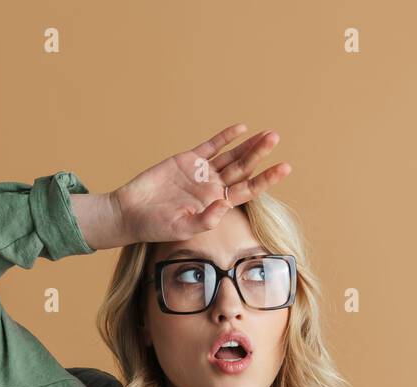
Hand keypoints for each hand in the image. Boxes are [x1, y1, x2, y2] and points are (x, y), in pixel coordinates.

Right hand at [108, 123, 291, 245]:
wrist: (131, 212)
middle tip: (275, 138)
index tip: (284, 168)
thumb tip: (223, 205)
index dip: (266, 179)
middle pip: (243, 168)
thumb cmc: (155, 227)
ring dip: (248, 145)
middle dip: (260, 154)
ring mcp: (201, 172)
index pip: (247, 189)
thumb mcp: (181, 228)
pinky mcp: (187, 160)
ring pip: (231, 155)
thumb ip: (204, 220)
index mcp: (217, 204)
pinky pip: (210, 146)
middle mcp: (213, 187)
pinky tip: (241, 128)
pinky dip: (225, 137)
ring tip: (267, 134)